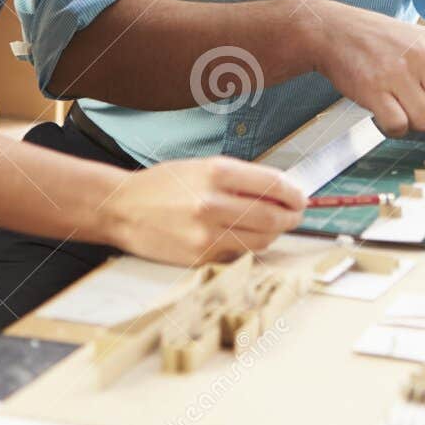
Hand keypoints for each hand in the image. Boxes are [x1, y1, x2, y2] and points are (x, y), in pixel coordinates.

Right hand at [102, 156, 304, 265]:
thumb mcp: (204, 167)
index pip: (274, 186)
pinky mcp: (200, 257)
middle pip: (273, 217)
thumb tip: (282, 191)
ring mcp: (206, 234)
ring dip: (274, 233)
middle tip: (295, 214)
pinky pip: (240, 254)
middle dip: (291, 216)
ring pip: (262, 240)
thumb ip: (243, 178)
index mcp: (216, 173)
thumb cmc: (165, 185)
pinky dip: (249, 245)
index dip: (295, 194)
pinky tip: (244, 235)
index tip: (301, 197)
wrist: (123, 208)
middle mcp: (212, 203)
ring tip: (271, 224)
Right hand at [302, 0, 424, 141]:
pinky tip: (384, 110)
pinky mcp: (374, 89)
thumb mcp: (422, 44)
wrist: (337, 30)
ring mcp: (398, 73)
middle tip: (420, 107)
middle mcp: (423, 58)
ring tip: (399, 103)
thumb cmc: (383, 42)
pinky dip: (393, 127)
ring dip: (414, 123)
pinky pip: (398, 125)